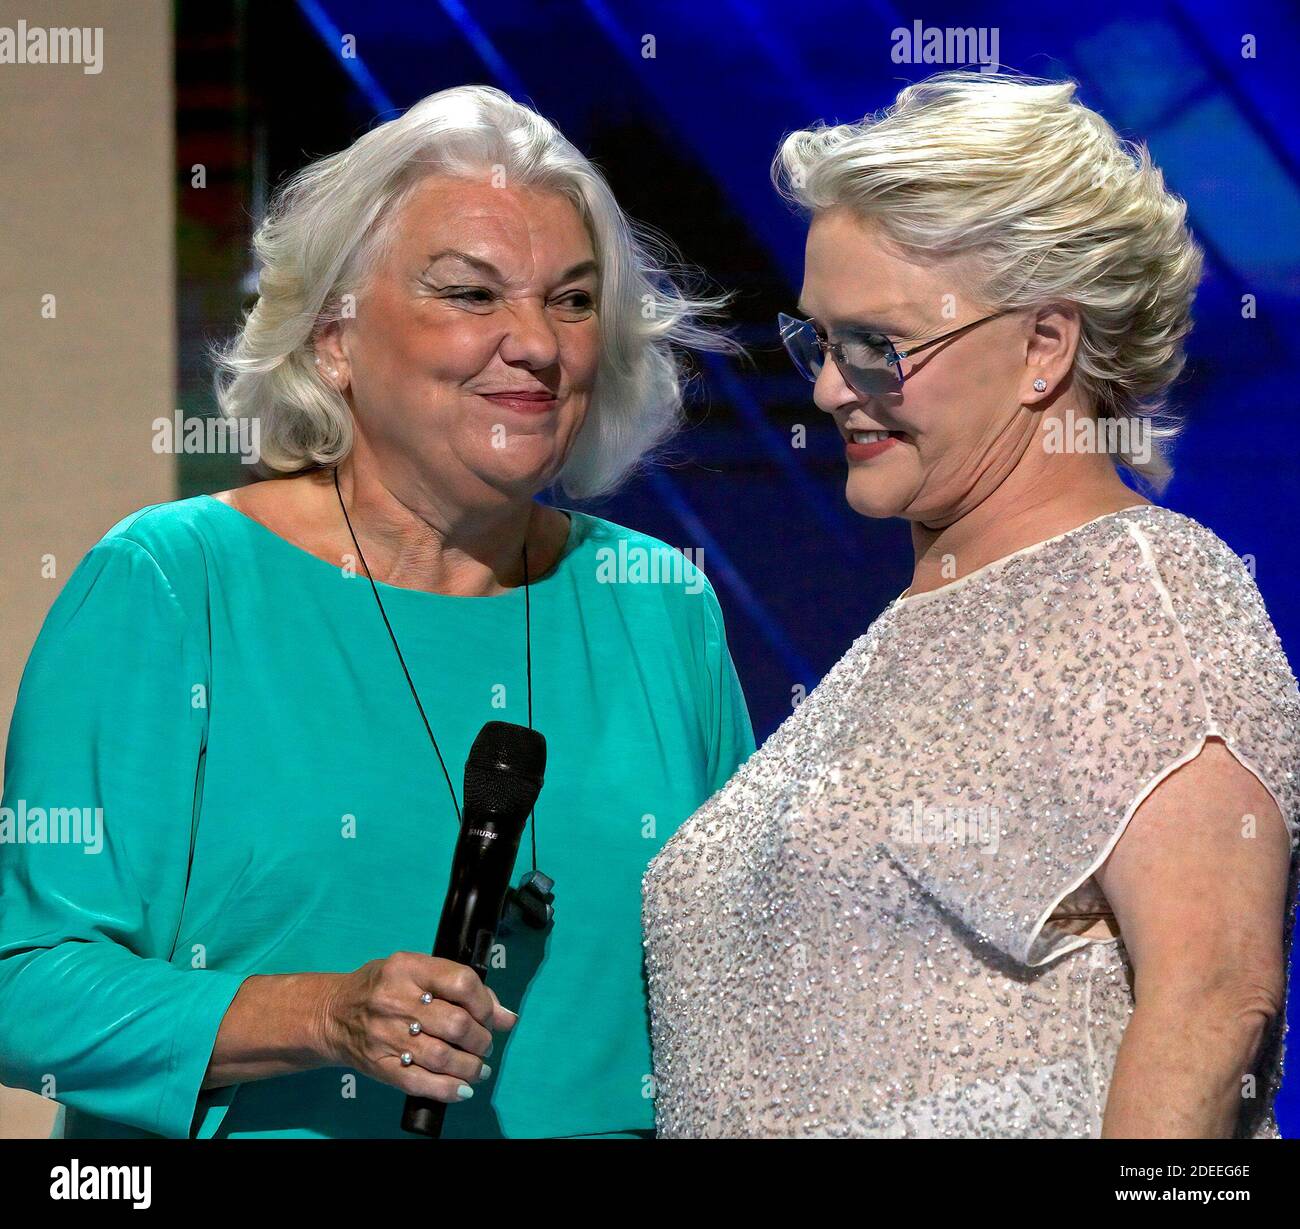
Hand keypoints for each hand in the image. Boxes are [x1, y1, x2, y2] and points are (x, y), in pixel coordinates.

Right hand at [317, 951, 517, 1102]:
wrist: (331, 1014)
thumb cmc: (382, 987)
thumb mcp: (416, 971)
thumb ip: (460, 987)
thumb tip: (507, 1017)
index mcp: (408, 968)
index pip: (461, 982)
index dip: (486, 1003)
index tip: (491, 1016)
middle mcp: (396, 1000)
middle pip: (456, 1024)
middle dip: (482, 1039)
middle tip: (484, 1044)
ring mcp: (386, 1035)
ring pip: (443, 1057)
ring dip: (471, 1067)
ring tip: (478, 1067)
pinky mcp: (379, 1066)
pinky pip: (420, 1083)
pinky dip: (448, 1089)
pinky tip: (462, 1088)